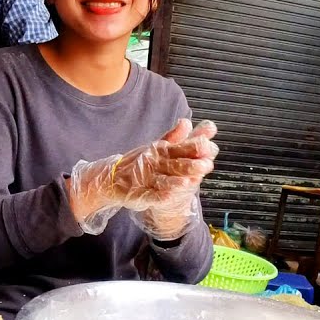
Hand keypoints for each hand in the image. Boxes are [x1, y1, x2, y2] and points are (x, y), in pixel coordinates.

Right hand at [68, 119, 218, 234]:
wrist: (111, 177)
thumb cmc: (138, 162)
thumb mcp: (156, 147)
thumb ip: (173, 137)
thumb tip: (188, 122)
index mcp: (160, 152)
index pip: (178, 148)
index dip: (193, 147)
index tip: (208, 145)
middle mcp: (154, 164)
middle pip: (174, 164)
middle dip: (189, 165)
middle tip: (206, 164)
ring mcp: (146, 179)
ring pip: (163, 180)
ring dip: (175, 181)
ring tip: (188, 183)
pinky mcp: (140, 194)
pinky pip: (150, 195)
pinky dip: (158, 196)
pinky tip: (168, 197)